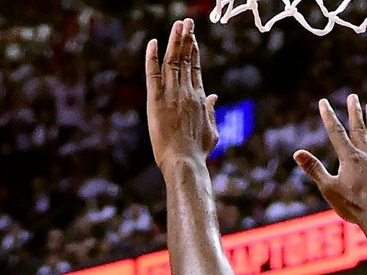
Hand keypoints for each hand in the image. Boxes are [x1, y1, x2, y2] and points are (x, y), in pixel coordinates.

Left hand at [146, 19, 218, 168]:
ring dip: (174, 41)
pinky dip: (152, 58)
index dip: (194, 51)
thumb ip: (212, 112)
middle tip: (186, 22)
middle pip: (185, 60)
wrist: (185, 162)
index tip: (192, 38)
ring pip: (172, 62)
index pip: (196, 69)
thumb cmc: (198, 152)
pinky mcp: (156, 101)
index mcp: (200, 99)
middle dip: (186, 39)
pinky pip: (153, 74)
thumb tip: (214, 96)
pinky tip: (153, 43)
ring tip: (177, 24)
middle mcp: (187, 92)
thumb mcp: (212, 131)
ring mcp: (172, 95)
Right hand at [294, 95, 366, 231]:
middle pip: (358, 129)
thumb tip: (297, 153)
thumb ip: (314, 169)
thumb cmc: (352, 206)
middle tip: (352, 97)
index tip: (323, 102)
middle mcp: (366, 156)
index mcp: (349, 158)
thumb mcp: (328, 188)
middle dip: (354, 112)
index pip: (336, 133)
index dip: (328, 116)